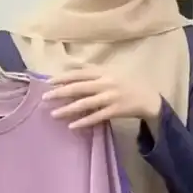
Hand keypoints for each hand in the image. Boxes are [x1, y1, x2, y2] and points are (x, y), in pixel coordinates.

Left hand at [42, 66, 161, 128]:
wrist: (148, 98)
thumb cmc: (127, 83)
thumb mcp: (111, 71)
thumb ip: (92, 70)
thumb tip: (71, 66)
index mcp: (104, 72)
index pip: (79, 74)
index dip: (63, 77)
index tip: (49, 82)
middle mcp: (106, 83)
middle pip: (79, 87)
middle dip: (60, 92)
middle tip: (45, 97)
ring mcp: (111, 97)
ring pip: (85, 103)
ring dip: (68, 109)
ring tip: (53, 114)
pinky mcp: (115, 110)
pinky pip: (96, 117)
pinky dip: (84, 121)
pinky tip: (72, 126)